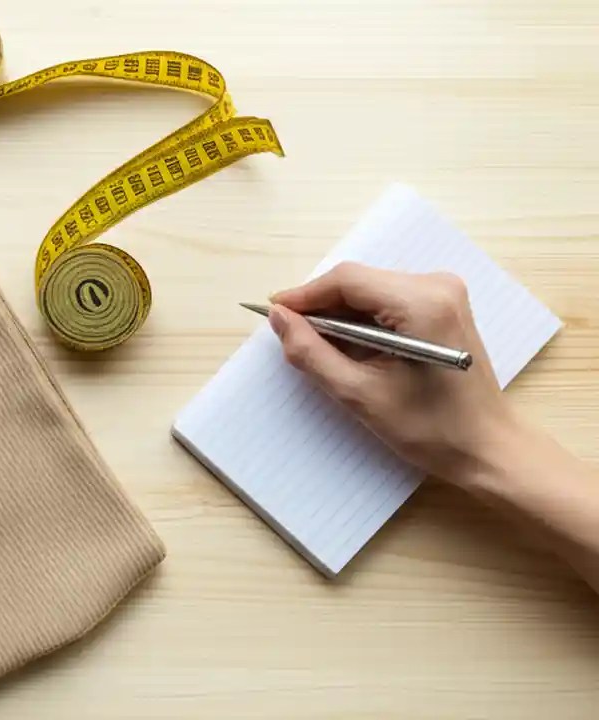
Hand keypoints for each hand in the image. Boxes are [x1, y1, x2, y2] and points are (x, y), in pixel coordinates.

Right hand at [267, 262, 518, 485]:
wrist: (486, 446)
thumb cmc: (430, 428)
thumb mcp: (359, 394)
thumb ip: (312, 353)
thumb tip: (278, 319)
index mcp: (421, 303)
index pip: (346, 280)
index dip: (304, 295)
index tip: (272, 315)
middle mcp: (437, 285)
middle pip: (358, 281)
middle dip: (320, 306)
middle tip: (291, 336)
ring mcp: (444, 292)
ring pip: (370, 289)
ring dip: (340, 314)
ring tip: (318, 346)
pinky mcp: (444, 305)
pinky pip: (387, 299)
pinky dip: (362, 318)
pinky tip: (350, 346)